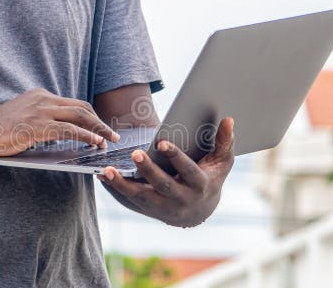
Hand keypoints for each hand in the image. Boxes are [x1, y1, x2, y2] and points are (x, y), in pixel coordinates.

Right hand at [0, 88, 119, 162]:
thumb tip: (65, 136)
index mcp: (39, 96)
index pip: (73, 104)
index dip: (91, 116)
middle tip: (112, 135)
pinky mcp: (37, 125)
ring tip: (108, 142)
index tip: (102, 127)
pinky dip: (85, 136)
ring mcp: (40, 110)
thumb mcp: (23, 119)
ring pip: (79, 116)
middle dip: (100, 122)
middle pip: (81, 107)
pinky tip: (94, 143)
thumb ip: (43, 122)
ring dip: (98, 130)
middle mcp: (42, 99)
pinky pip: (69, 129)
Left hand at [98, 117, 234, 227]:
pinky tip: (103, 175)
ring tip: (107, 170)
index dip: (176, 158)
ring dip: (122, 185)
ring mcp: (164, 209)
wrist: (200, 212)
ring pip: (141, 199)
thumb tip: (229, 119)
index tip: (161, 143)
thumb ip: (225, 142)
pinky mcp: (149, 211)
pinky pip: (130, 202)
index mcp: (200, 186)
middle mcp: (181, 200)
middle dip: (148, 171)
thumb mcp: (222, 163)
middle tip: (134, 154)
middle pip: (163, 186)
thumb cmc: (210, 179)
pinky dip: (116, 189)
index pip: (188, 171)